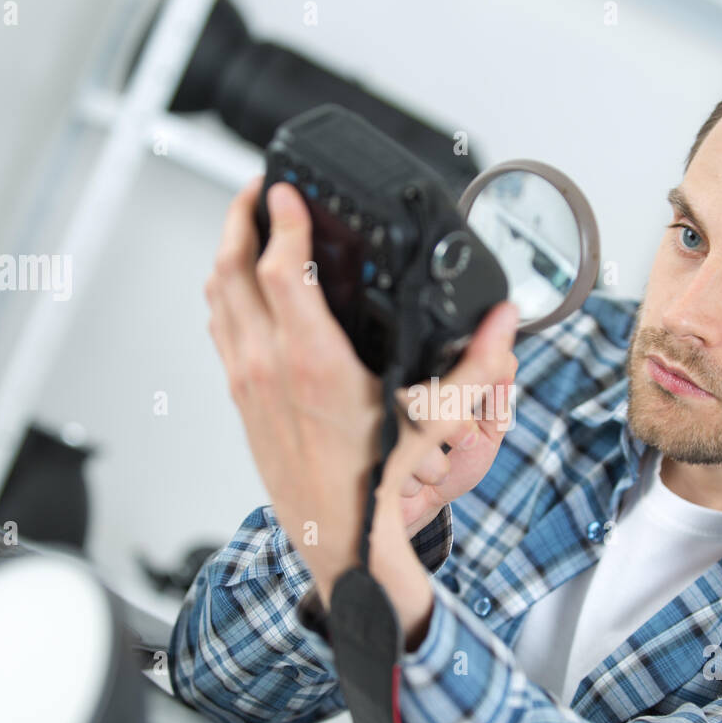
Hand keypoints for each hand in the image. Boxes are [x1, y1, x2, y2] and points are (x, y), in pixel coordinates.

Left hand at [204, 175, 519, 641]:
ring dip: (227, 249)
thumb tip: (504, 321)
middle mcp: (268, 365)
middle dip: (241, 216)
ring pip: (217, 293)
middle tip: (262, 188)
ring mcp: (246, 379)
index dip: (281, 218)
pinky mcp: (239, 393)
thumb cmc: (378, 481)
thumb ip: (479, 366)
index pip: (280, 268)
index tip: (287, 189)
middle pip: (232, 267)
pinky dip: (224, 289)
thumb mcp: (439, 420)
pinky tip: (242, 281)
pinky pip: (218, 324)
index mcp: (314, 362)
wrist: (336, 534)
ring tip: (249, 222)